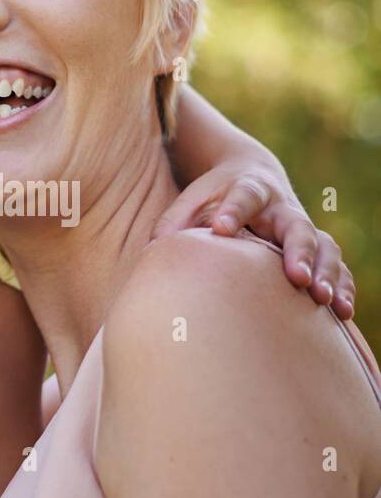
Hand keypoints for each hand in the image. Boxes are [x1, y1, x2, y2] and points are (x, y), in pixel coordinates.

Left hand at [153, 158, 353, 319]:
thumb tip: (154, 250)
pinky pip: (337, 267)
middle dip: (299, 251)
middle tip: (297, 277)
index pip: (243, 196)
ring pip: (324, 246)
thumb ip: (173, 221)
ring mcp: (302, 229)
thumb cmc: (216, 198)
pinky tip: (342, 315)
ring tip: (323, 300)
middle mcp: (282, 208)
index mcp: (249, 189)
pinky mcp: (315, 251)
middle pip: (296, 225)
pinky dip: (343, 287)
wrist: (254, 182)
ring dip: (327, 273)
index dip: (233, 211)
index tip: (220, 229)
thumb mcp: (193, 200)